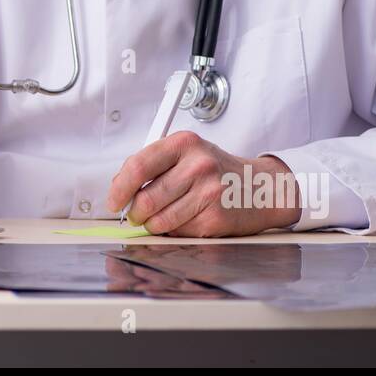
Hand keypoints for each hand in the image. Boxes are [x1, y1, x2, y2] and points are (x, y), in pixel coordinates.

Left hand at [105, 131, 302, 236]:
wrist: (262, 187)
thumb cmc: (218, 171)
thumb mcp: (188, 154)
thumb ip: (154, 165)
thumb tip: (119, 187)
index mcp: (185, 143)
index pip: (138, 166)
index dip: (119, 188)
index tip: (114, 201)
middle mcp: (198, 165)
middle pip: (146, 198)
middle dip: (134, 213)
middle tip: (135, 215)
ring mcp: (209, 192)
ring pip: (159, 220)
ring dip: (152, 225)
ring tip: (160, 218)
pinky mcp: (215, 217)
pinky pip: (178, 231)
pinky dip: (174, 230)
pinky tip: (186, 219)